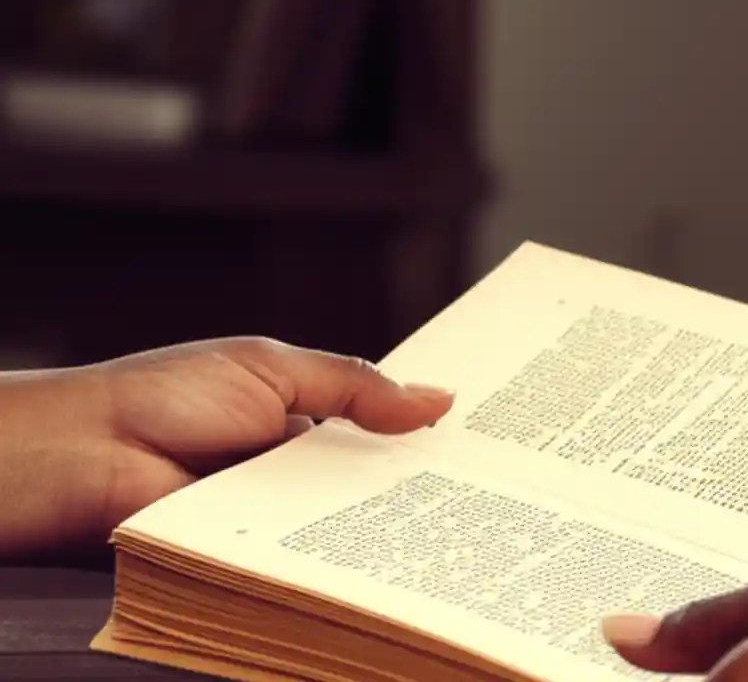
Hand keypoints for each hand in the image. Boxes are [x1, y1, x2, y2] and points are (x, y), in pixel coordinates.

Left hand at [0, 337, 452, 560]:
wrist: (85, 454)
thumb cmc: (163, 395)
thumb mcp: (273, 368)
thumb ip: (355, 384)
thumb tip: (436, 397)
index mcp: (300, 415)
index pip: (376, 427)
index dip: (421, 432)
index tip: (480, 440)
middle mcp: (293, 468)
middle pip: (371, 478)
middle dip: (417, 480)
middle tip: (483, 484)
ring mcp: (278, 515)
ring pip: (348, 521)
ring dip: (384, 519)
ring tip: (449, 517)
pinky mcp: (260, 557)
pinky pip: (312, 558)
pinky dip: (342, 554)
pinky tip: (381, 550)